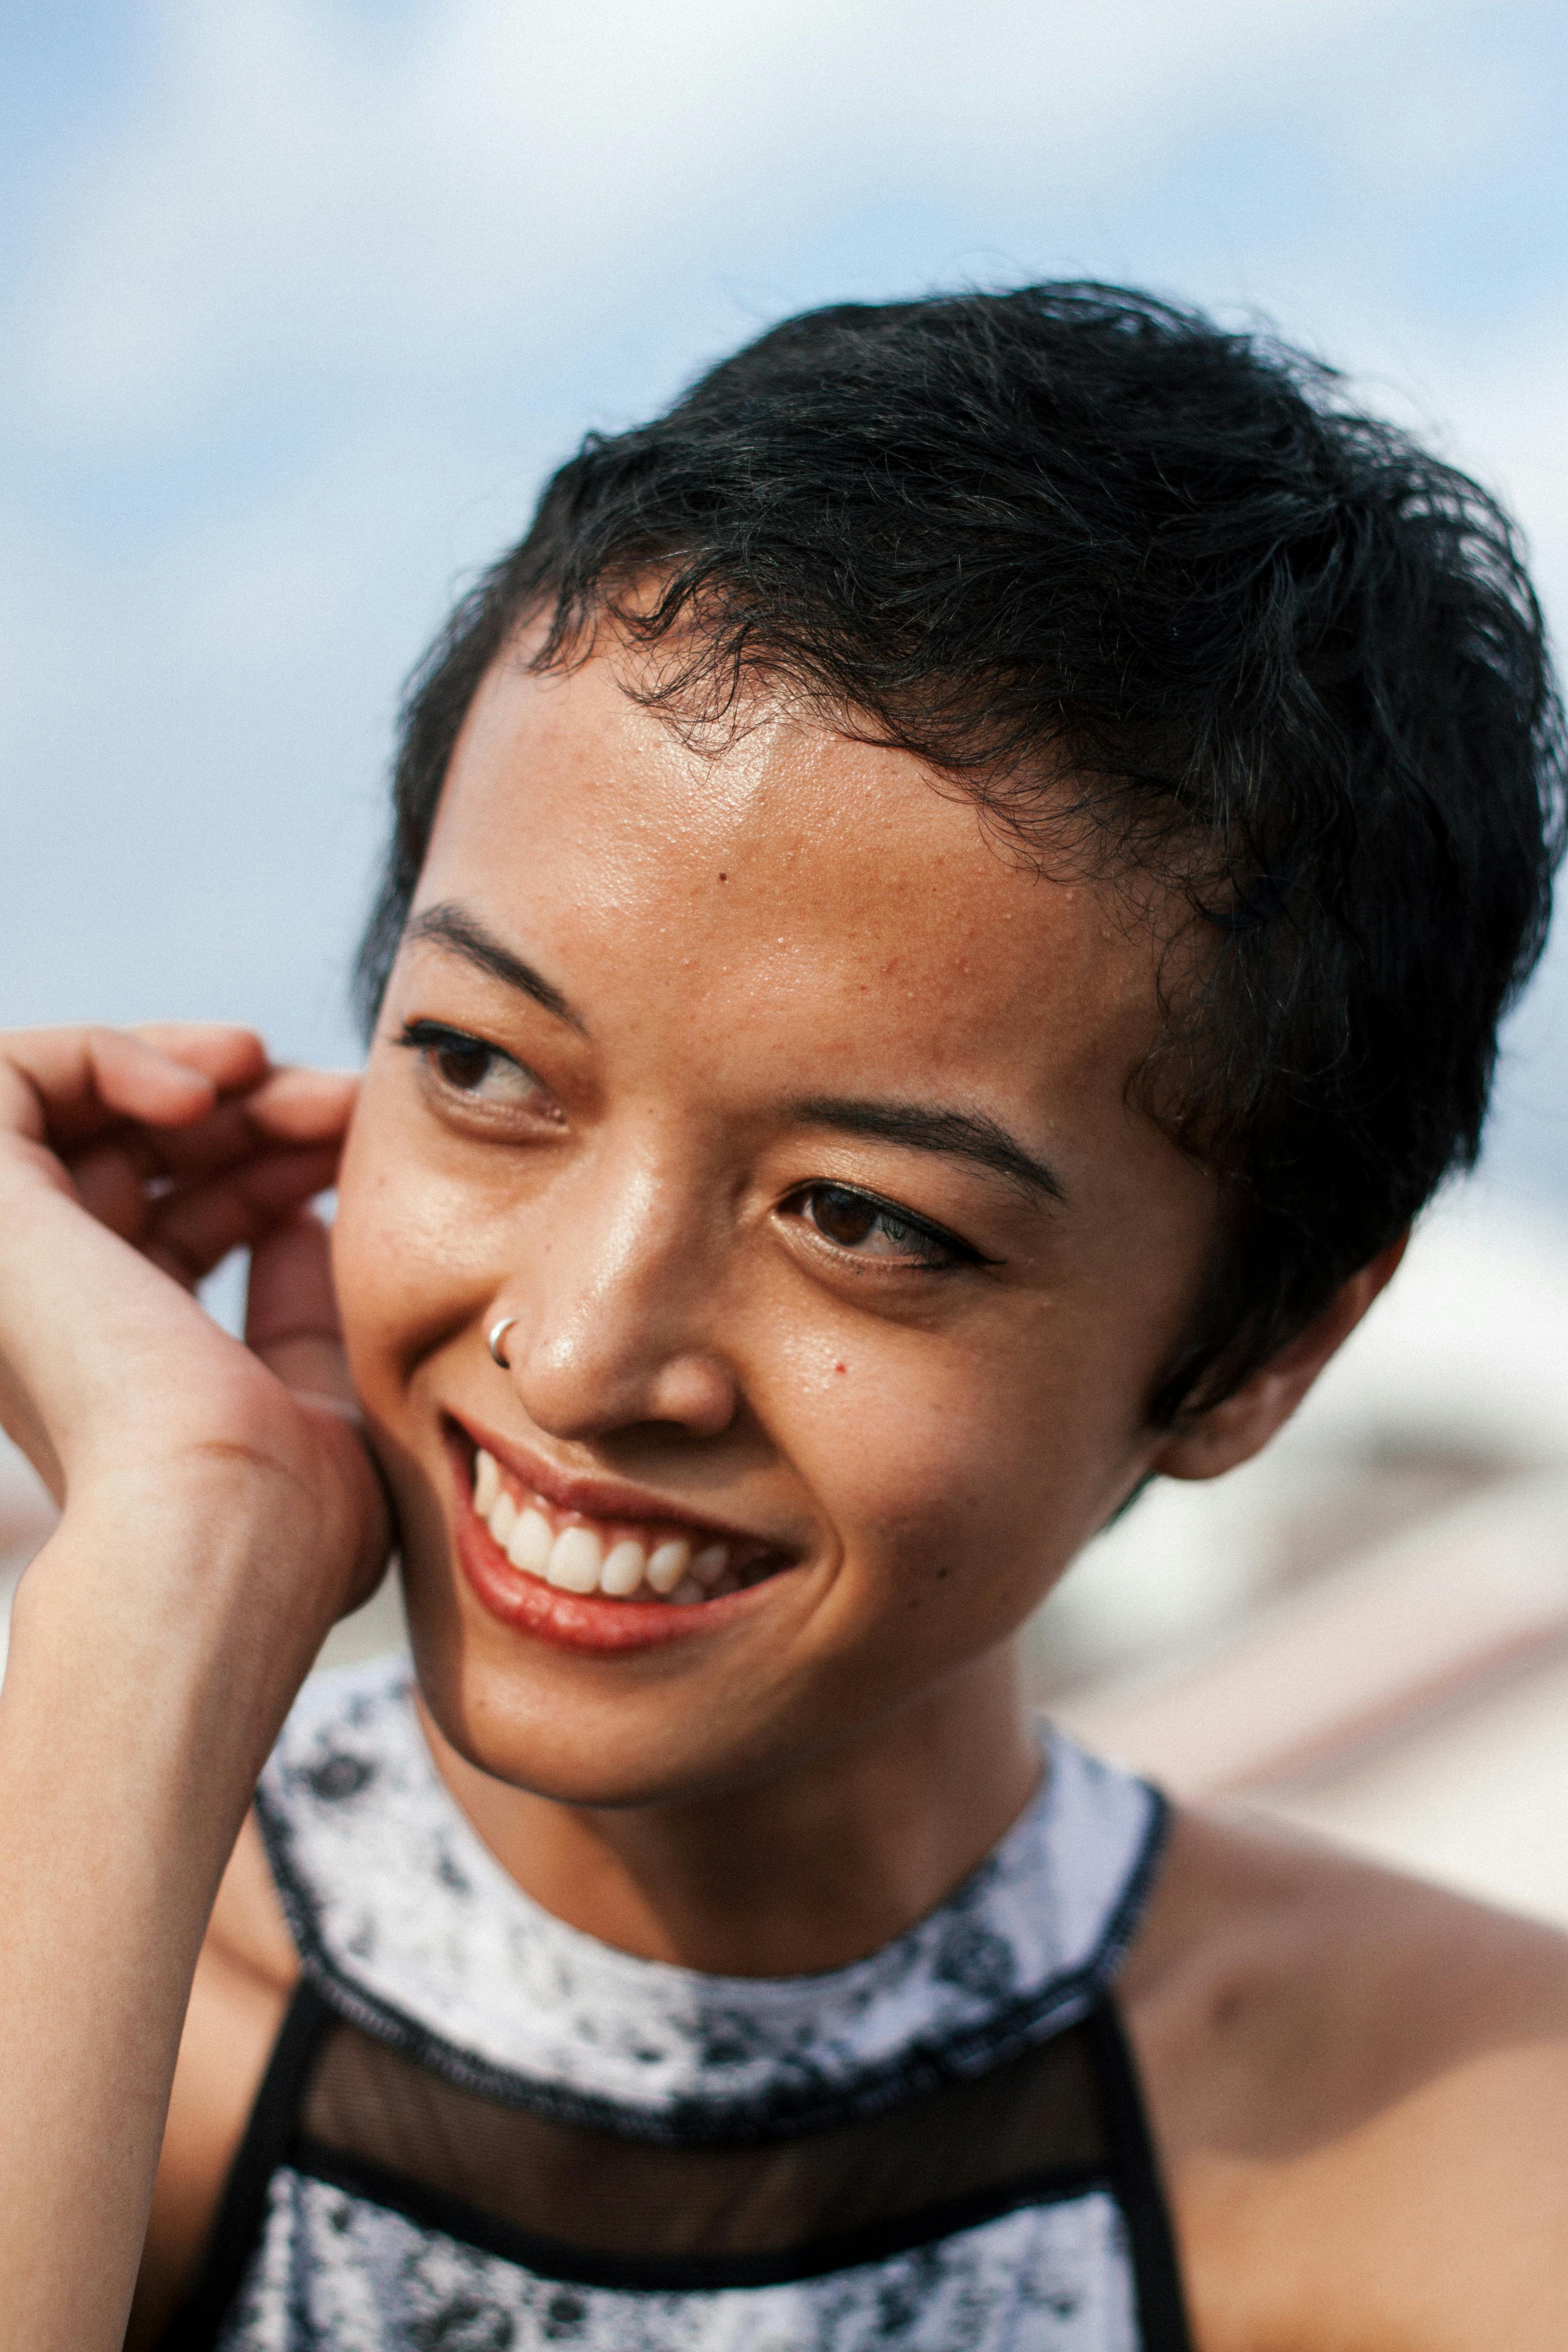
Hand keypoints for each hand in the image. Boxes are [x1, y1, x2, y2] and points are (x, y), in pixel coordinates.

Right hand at [0, 1023, 388, 1627]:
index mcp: (119, 1363)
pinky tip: (207, 1084)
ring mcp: (11, 1263)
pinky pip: (12, 1076)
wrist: (226, 1518)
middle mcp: (50, 1313)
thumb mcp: (311, 1387)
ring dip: (196, 1071)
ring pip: (81, 1111)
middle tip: (340, 1102)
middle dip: (251, 1108)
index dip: (271, 1166)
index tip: (355, 1142)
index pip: (184, 1223)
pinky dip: (110, 1052)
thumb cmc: (289, 1502)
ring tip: (275, 1073)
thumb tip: (302, 1222)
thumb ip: (297, 1306)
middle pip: (141, 1160)